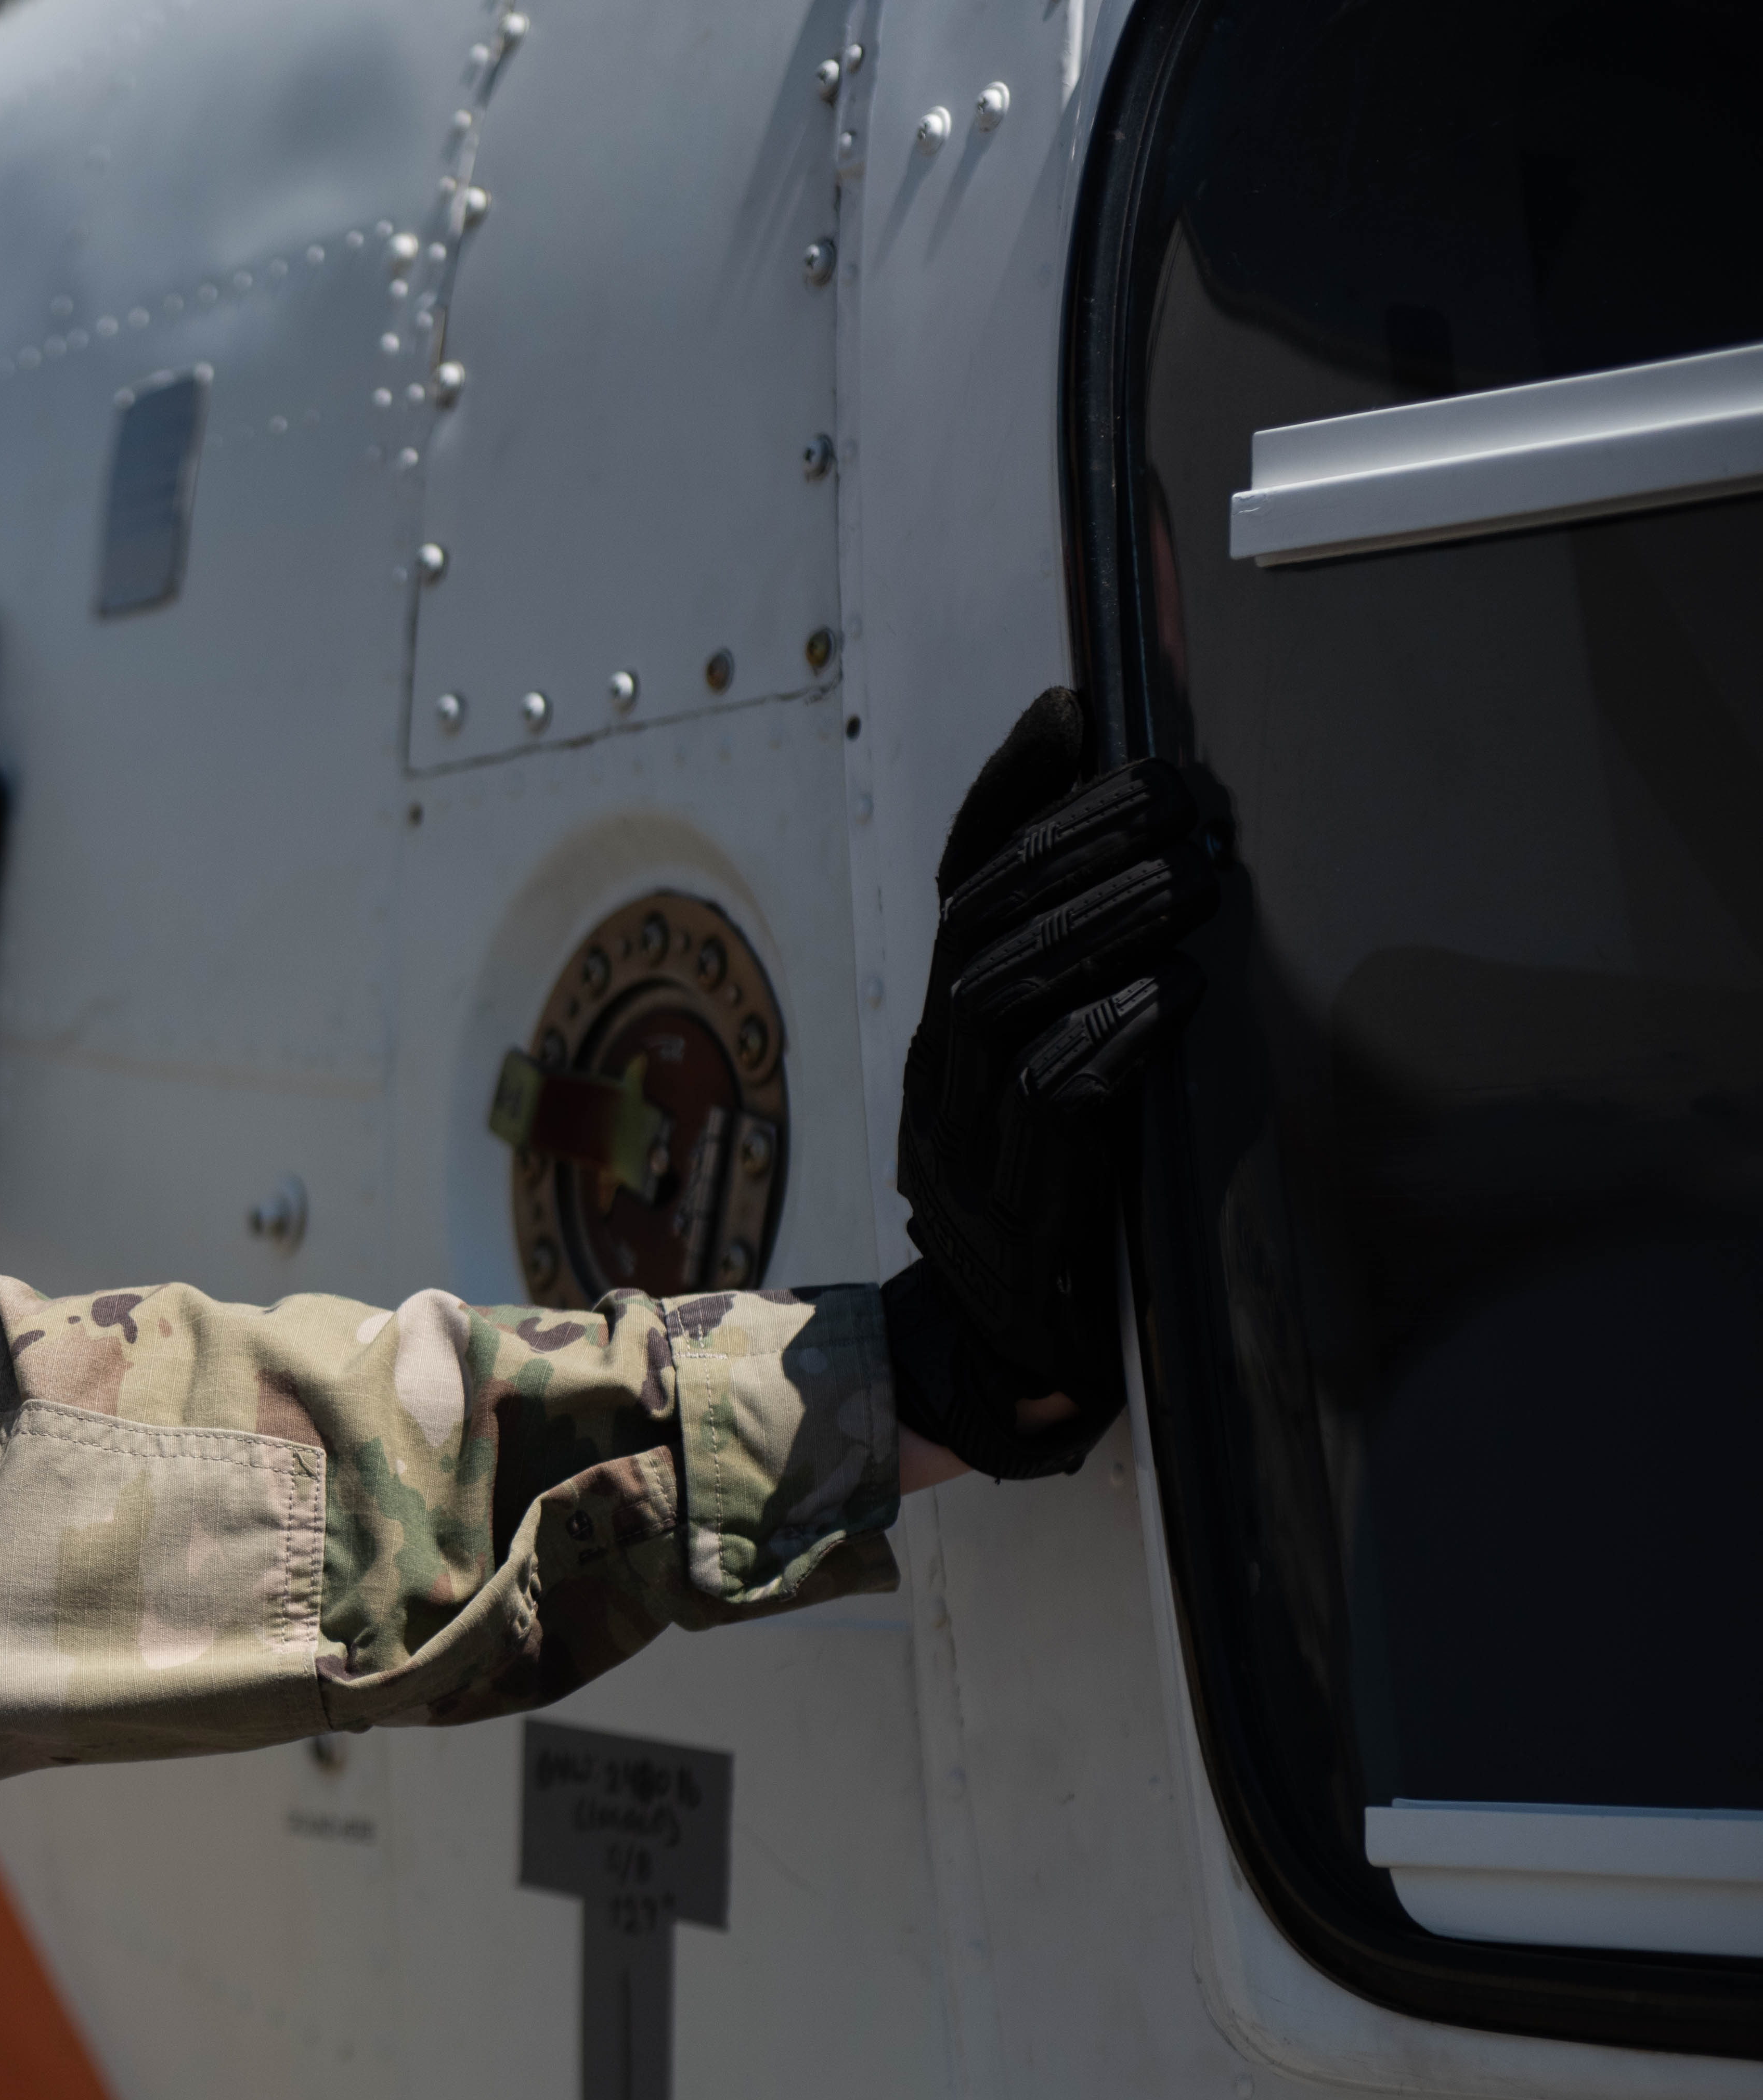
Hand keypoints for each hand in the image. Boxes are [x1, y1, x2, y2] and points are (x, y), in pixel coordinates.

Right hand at [888, 689, 1218, 1479]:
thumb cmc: (1060, 1211)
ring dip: (1102, 920)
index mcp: (949, 1032)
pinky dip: (1110, 1033)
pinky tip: (1172, 994)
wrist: (1010, 1361)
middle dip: (1077, 838)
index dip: (1009, 791)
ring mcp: (959, 1134)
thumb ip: (1082, 998)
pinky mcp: (1007, 1197)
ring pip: (1004, 992)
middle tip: (1173, 788)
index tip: (1069, 708)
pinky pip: (1047, 1095)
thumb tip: (1164, 874)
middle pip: (984, 920)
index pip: (962, 881)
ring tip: (1191, 873)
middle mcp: (937, 1068)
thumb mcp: (1063, 1085)